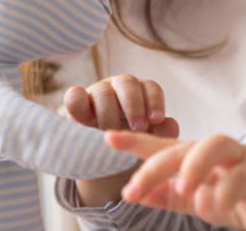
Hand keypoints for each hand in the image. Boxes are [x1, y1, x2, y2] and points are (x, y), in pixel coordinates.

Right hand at [63, 75, 178, 207]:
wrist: (105, 162)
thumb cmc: (133, 148)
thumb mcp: (148, 142)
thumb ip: (161, 134)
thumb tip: (171, 124)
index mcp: (141, 94)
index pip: (150, 88)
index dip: (154, 101)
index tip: (157, 119)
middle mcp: (119, 88)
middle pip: (128, 84)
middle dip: (134, 105)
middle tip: (139, 127)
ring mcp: (97, 93)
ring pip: (103, 91)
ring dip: (109, 112)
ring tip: (111, 133)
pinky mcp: (76, 103)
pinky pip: (74, 96)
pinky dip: (77, 102)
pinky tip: (85, 120)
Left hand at [109, 131, 245, 230]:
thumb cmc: (240, 198)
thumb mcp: (198, 199)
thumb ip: (168, 196)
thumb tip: (135, 193)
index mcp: (198, 158)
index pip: (162, 145)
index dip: (135, 140)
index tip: (107, 138)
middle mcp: (216, 153)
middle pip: (182, 146)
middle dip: (155, 165)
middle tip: (132, 190)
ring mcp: (240, 160)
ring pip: (216, 145)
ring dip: (195, 165)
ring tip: (182, 189)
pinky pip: (242, 177)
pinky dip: (226, 190)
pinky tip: (214, 204)